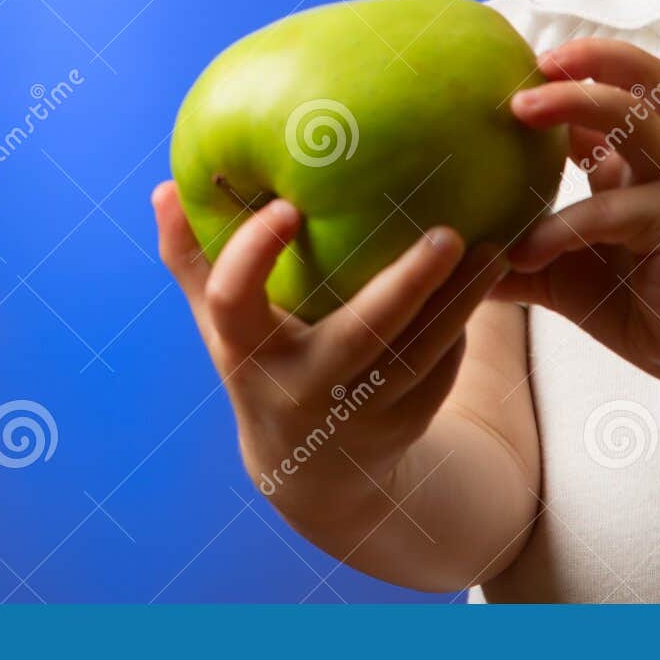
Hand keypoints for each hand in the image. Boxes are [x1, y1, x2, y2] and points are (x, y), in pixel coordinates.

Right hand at [152, 180, 506, 534]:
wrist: (313, 472)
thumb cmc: (263, 361)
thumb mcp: (223, 325)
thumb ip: (193, 259)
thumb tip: (162, 187)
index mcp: (247, 352)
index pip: (234, 303)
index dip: (253, 255)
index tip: (287, 206)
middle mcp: (304, 386)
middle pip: (360, 335)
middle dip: (406, 286)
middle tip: (448, 233)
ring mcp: (360, 410)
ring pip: (422, 352)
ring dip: (463, 299)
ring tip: (497, 246)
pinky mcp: (407, 417)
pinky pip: (443, 363)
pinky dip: (467, 320)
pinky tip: (492, 274)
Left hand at [499, 37, 659, 379]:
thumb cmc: (635, 304)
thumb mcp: (559, 275)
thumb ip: (513, 259)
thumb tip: (447, 257)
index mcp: (631, 162)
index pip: (607, 90)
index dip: (563, 73)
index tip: (506, 72)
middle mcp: (657, 161)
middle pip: (642, 75)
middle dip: (589, 57)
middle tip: (531, 66)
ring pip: (637, 116)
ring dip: (578, 102)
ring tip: (523, 110)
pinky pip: (616, 210)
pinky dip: (565, 225)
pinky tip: (526, 253)